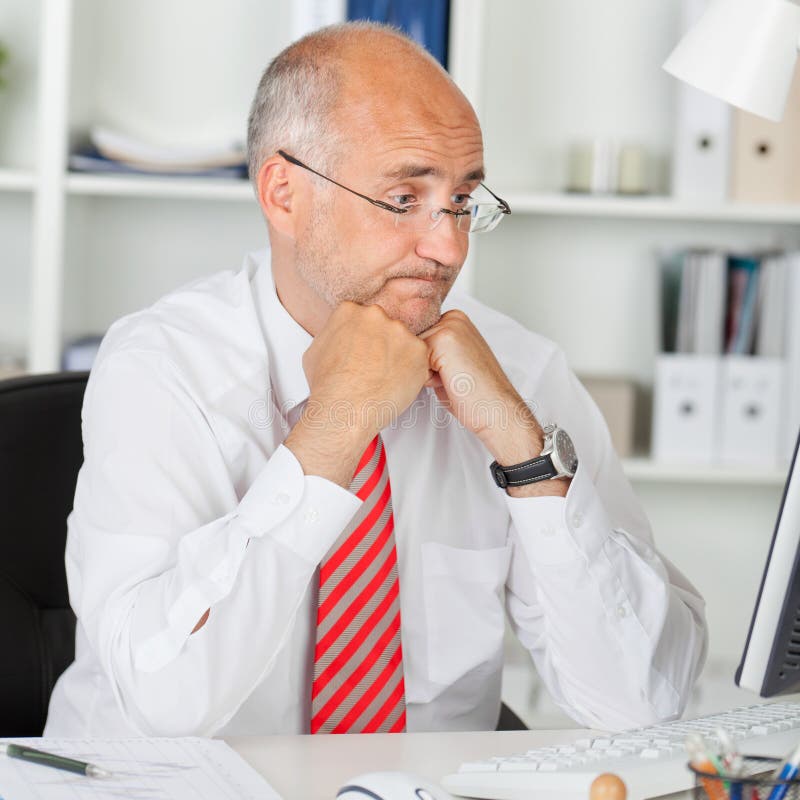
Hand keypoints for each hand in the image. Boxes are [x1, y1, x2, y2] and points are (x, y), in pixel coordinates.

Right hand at [285, 302, 429, 486]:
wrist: (347, 408)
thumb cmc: (330, 387)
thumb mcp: (315, 352)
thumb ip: (332, 336)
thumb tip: (336, 339)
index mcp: (349, 311)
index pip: (362, 315)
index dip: (364, 336)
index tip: (363, 349)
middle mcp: (375, 315)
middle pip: (384, 325)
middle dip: (382, 344)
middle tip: (374, 366)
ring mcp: (399, 331)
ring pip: (403, 341)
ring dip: (398, 357)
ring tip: (383, 378)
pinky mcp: (418, 349)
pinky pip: (419, 357)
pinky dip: (412, 370)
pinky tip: (396, 382)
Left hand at [420, 310, 566, 496]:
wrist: (497, 411)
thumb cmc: (474, 395)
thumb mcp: (447, 365)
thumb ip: (429, 351)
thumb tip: (399, 352)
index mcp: (454, 319)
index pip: (413, 337)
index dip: (419, 363)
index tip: (445, 374)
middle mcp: (453, 317)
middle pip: (407, 342)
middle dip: (419, 366)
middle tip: (451, 379)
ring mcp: (450, 325)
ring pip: (409, 350)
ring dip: (423, 372)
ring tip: (450, 380)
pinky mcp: (445, 337)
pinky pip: (414, 359)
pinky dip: (426, 378)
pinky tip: (449, 382)